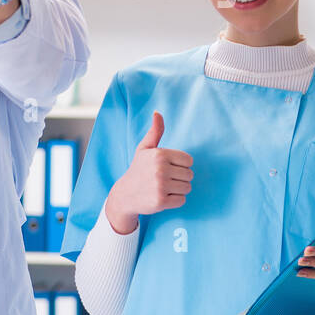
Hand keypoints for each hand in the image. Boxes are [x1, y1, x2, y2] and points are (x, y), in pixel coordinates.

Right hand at [103, 111, 193, 233]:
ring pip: (187, 188)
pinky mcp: (161, 202)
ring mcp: (160, 186)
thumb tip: (157, 112)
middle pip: (190, 175)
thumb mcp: (144, 148)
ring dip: (178, 189)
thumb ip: (155, 131)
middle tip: (165, 179)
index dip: (181, 165)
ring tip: (164, 188)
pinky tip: (163, 197)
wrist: (124, 195)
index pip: (189, 160)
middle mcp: (160, 169)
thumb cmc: (138, 169)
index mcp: (160, 154)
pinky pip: (182, 200)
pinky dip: (175, 200)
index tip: (169, 167)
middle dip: (180, 178)